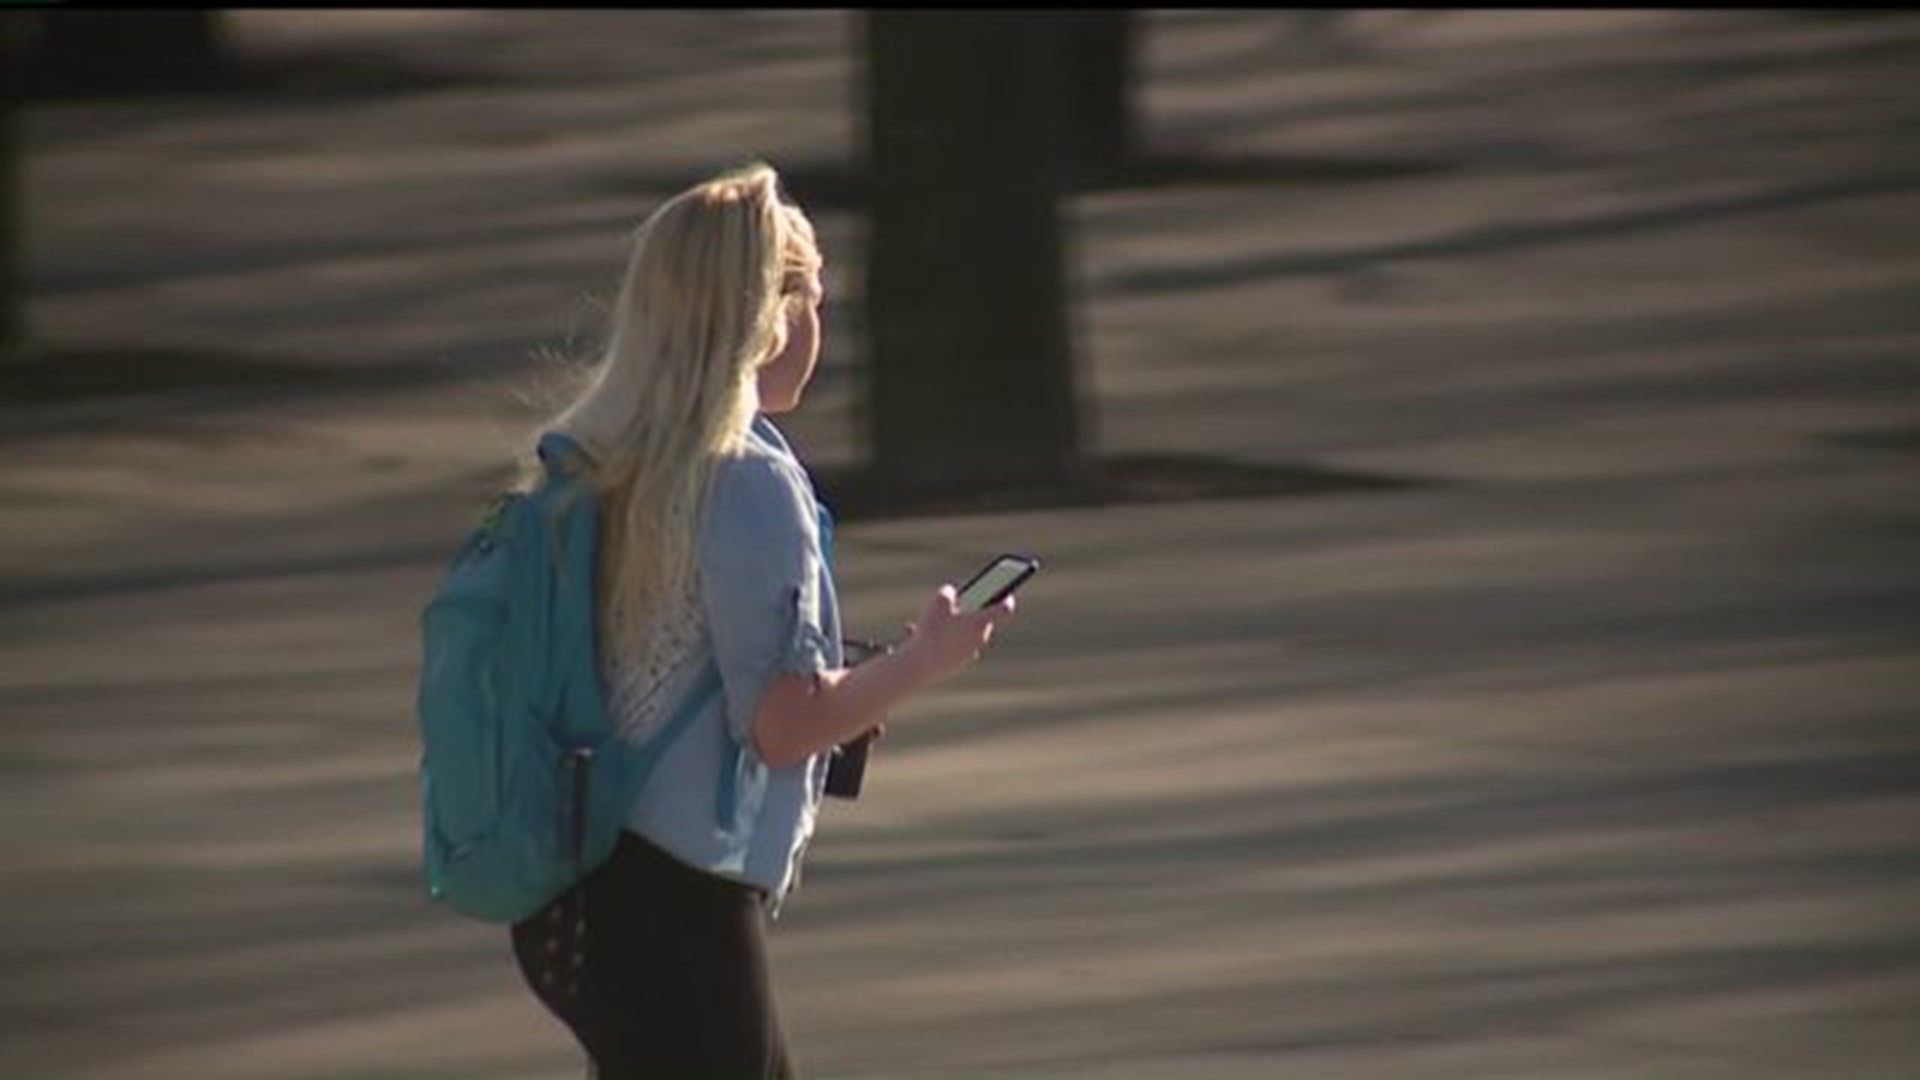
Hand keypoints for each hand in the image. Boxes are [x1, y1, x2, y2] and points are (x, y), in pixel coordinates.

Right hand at [899, 584, 1015, 685]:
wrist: (922, 663)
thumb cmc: (934, 630)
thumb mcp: (938, 602)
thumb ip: (948, 593)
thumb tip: (951, 595)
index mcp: (981, 622)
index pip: (1004, 609)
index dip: (1006, 599)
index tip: (1007, 595)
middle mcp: (980, 639)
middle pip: (983, 622)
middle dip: (973, 613)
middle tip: (960, 604)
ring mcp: (971, 653)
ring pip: (968, 636)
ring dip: (958, 628)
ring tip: (939, 618)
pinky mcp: (959, 665)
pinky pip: (955, 648)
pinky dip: (946, 642)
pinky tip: (926, 634)